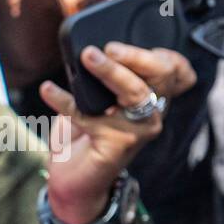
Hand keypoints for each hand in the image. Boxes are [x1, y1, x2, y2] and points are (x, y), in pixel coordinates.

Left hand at [40, 43, 196, 223]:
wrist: (73, 182)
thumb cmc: (84, 137)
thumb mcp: (95, 101)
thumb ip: (98, 79)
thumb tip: (88, 52)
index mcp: (151, 96)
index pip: (174, 70)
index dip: (167, 55)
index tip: (143, 42)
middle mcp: (152, 111)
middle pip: (161, 76)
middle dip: (138, 57)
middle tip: (108, 47)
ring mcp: (141, 129)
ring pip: (135, 93)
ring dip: (111, 72)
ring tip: (88, 57)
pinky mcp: (121, 144)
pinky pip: (93, 116)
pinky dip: (66, 100)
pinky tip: (48, 90)